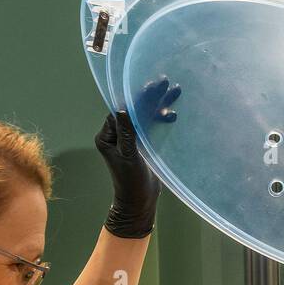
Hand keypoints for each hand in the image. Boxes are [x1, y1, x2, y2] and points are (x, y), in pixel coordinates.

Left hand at [95, 75, 179, 237]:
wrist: (139, 202)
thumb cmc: (131, 182)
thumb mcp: (129, 157)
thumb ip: (127, 134)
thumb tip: (123, 109)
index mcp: (108, 135)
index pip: (123, 110)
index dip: (137, 97)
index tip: (153, 86)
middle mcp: (116, 134)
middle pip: (134, 109)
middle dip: (150, 96)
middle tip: (166, 82)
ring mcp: (129, 138)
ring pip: (144, 115)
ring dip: (159, 104)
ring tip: (175, 91)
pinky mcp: (141, 144)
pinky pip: (150, 125)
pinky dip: (161, 118)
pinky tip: (172, 114)